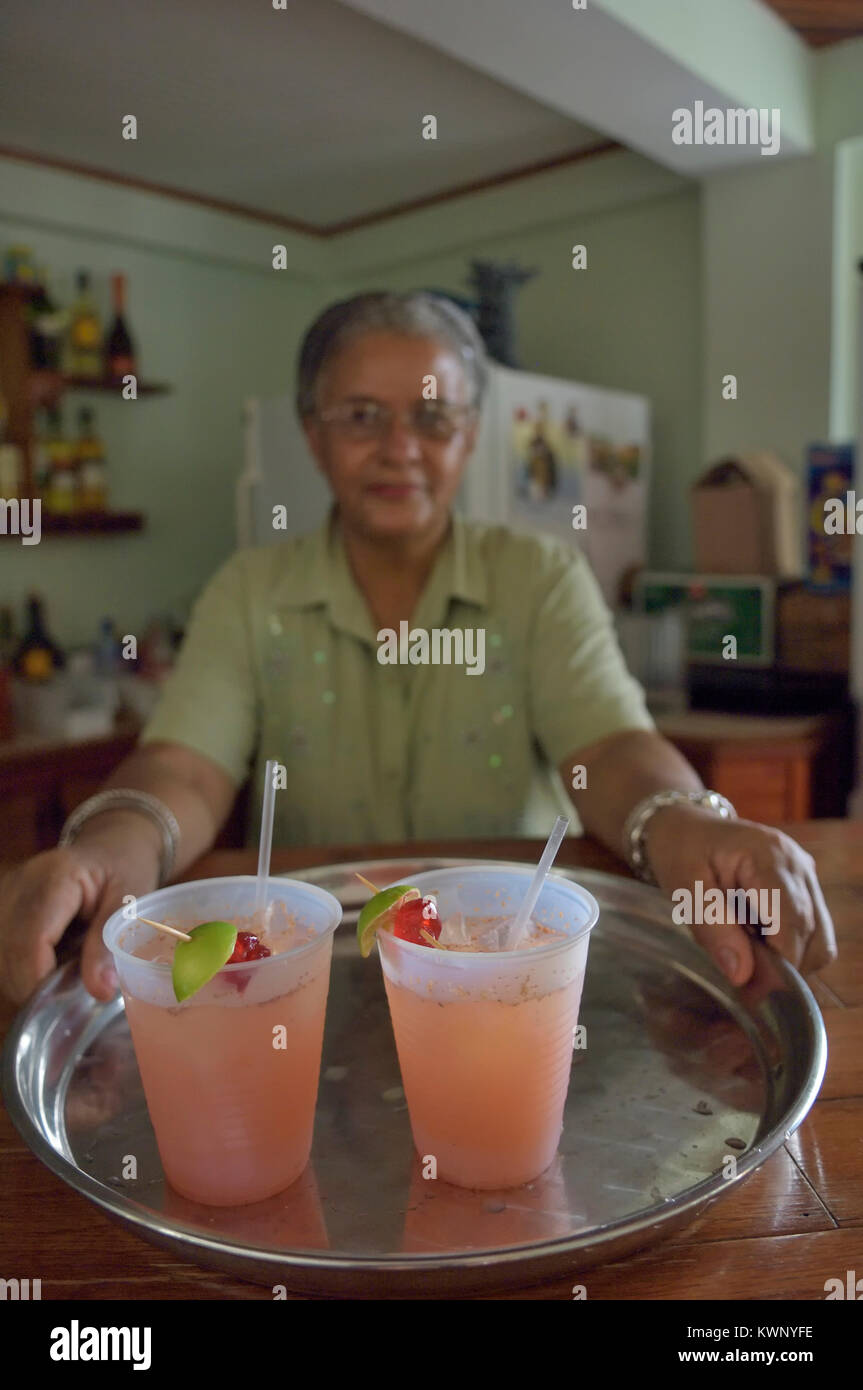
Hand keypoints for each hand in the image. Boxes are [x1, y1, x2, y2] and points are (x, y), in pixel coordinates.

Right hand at [0, 827, 159, 1005]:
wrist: (111, 846)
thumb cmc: (125, 868)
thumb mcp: (130, 901)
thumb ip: (109, 943)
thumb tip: (99, 992)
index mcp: (54, 878)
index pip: (29, 939)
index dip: (39, 980)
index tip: (62, 1005)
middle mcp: (19, 886)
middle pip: (8, 953)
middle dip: (32, 987)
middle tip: (66, 1000)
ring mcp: (6, 897)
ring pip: (0, 957)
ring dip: (25, 980)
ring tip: (61, 979)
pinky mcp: (3, 910)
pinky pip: (3, 952)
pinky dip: (22, 970)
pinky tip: (48, 968)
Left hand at [645, 805, 836, 985]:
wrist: (685, 827)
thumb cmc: (681, 851)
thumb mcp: (683, 888)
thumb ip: (712, 927)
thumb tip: (742, 974)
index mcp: (769, 855)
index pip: (793, 921)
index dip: (779, 962)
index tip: (752, 989)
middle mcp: (798, 864)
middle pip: (814, 935)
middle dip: (784, 966)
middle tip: (744, 977)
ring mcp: (805, 875)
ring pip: (819, 939)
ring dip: (788, 959)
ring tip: (746, 951)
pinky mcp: (804, 888)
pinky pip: (811, 932)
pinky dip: (787, 947)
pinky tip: (755, 940)